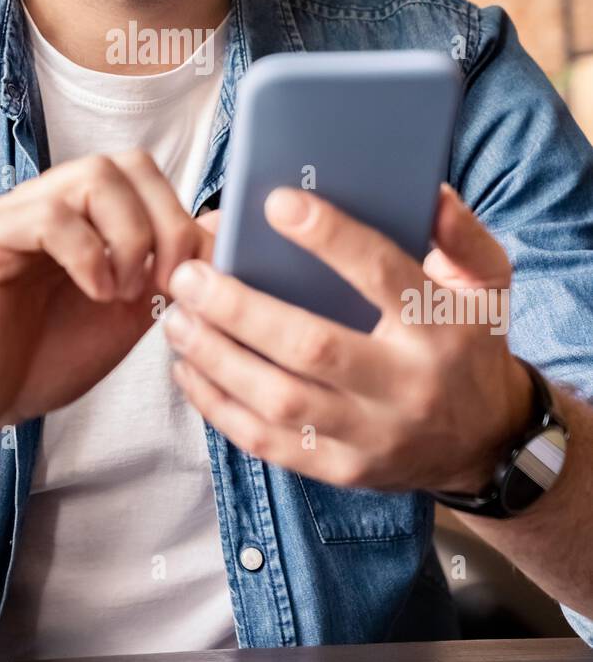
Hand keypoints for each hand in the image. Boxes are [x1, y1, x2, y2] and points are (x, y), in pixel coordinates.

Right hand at [0, 149, 213, 452]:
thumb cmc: (42, 359)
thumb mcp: (127, 315)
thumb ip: (169, 272)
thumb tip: (223, 226)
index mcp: (85, 216)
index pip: (146, 173)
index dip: (182, 217)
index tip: (191, 280)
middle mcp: (51, 202)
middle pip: (127, 163)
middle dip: (165, 223)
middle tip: (163, 284)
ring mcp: (17, 213)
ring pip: (93, 176)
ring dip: (129, 237)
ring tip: (122, 292)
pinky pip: (49, 214)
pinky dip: (88, 253)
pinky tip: (94, 293)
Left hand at [164, 184, 534, 493]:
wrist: (487, 441)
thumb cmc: (469, 342)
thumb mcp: (486, 282)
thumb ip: (460, 234)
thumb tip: (428, 191)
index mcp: (438, 328)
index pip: (381, 275)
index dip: (329, 238)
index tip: (276, 203)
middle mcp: (406, 386)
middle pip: (312, 348)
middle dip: (239, 309)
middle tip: (188, 275)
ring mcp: (372, 436)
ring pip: (280, 402)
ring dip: (217, 358)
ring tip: (176, 318)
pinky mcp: (343, 471)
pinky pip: (269, 445)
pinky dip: (219, 407)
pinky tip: (188, 370)